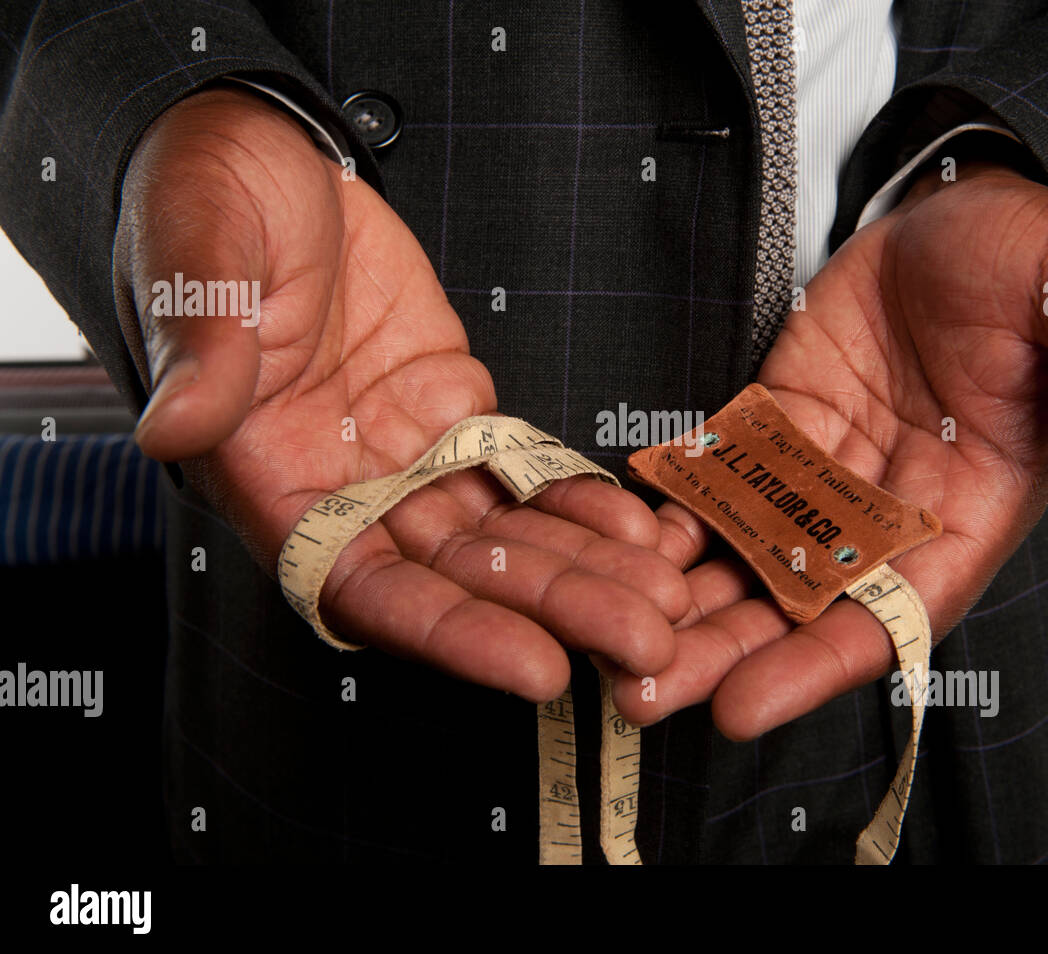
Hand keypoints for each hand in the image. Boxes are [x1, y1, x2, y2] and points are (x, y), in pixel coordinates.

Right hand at [118, 87, 688, 700]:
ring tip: (669, 596)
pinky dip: (579, 500)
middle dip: (553, 610)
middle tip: (646, 643)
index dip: (452, 633)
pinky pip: (521, 470)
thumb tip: (175, 429)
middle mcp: (345, 487)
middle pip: (458, 577)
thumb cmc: (205, 198)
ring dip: (586, 570)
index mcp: (269, 478)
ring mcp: (406, 453)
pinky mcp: (452, 407)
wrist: (265, 151)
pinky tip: (641, 527)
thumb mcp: (197, 257)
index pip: (364, 589)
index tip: (538, 664)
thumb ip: (202, 348)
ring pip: (503, 534)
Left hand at [612, 161, 1047, 736]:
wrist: (967, 211)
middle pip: (796, 606)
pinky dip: (662, 512)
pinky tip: (597, 534)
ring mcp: (821, 477)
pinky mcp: (773, 429)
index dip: (818, 663)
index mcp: (967, 515)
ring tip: (592, 628)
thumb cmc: (1034, 260)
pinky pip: (712, 484)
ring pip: (742, 557)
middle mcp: (885, 517)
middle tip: (631, 688)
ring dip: (671, 597)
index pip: (890, 615)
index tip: (739, 706)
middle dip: (718, 652)